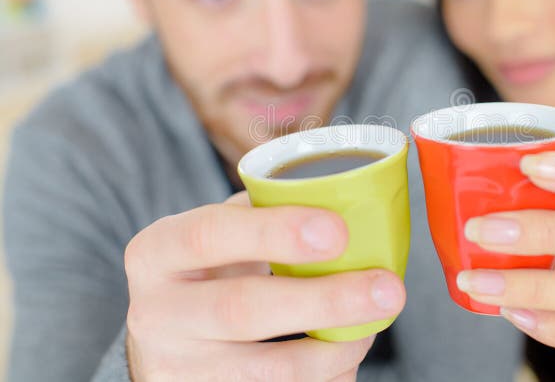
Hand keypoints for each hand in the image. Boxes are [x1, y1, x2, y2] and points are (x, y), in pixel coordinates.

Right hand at [124, 192, 405, 380]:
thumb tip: (349, 202)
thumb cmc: (211, 267)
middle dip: (324, 300)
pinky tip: (347, 355)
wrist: (166, 335)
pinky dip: (326, 378)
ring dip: (336, 348)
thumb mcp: (219, 231)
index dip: (274, 232)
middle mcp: (155, 314)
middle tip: (388, 289)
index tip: (338, 232)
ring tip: (375, 322)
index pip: (209, 234)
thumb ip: (264, 211)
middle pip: (243, 310)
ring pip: (269, 370)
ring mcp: (177, 369)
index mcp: (156, 252)